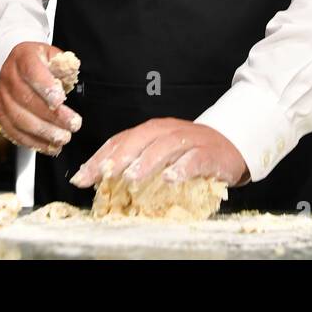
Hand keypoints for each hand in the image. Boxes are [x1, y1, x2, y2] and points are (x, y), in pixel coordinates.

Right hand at [0, 42, 82, 154]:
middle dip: (52, 116)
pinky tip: (48, 145)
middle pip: (26, 98)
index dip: (45, 87)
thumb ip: (65, 65)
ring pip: (19, 118)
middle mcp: (8, 75)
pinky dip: (31, 142)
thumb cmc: (42, 64)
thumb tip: (72, 73)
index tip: (60, 101)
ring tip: (63, 138)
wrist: (20, 68)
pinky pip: (12, 131)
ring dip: (43, 132)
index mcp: (23, 56)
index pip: (31, 70)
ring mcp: (1, 95)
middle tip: (72, 125)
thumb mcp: (55, 56)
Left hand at [69, 118, 247, 188]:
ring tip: (131, 177)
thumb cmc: (189, 152)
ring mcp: (189, 140)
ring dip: (147, 161)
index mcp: (151, 131)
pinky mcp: (208, 153)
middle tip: (102, 175)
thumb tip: (100, 180)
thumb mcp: (160, 154)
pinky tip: (171, 179)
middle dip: (118, 157)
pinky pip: (194, 159)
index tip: (81, 177)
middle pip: (139, 139)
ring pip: (165, 146)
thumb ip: (134, 162)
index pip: (120, 140)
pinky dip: (182, 168)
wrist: (230, 144)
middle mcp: (167, 131)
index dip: (99, 157)